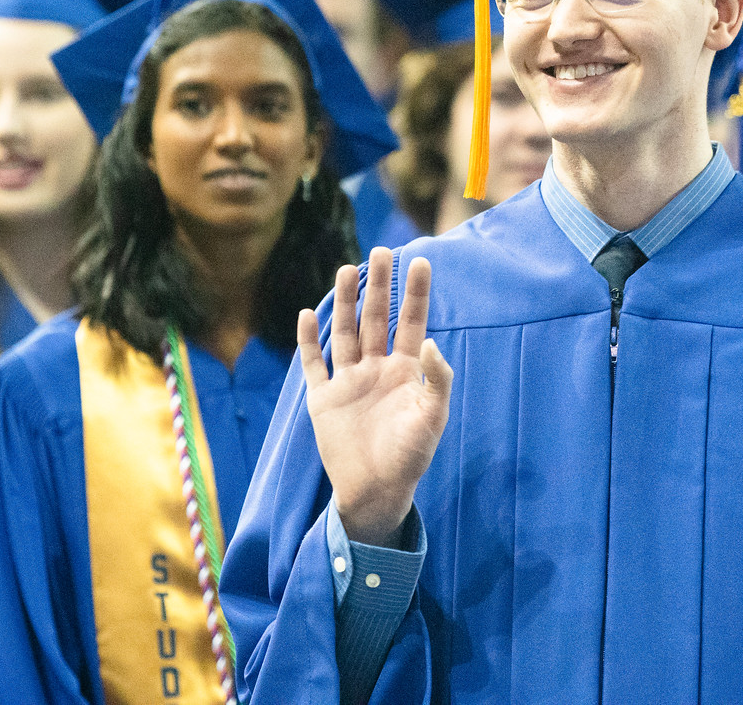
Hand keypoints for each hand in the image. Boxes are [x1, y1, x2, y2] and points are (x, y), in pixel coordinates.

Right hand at [298, 248, 451, 547]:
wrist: (376, 492)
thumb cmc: (410, 457)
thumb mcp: (433, 418)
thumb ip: (437, 379)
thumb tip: (432, 342)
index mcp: (405, 371)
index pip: (410, 322)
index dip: (415, 293)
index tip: (420, 260)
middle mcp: (376, 369)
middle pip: (375, 318)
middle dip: (379, 285)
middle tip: (381, 251)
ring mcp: (348, 381)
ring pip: (344, 332)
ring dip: (344, 302)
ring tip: (346, 270)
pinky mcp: (323, 399)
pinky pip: (314, 364)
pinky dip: (308, 341)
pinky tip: (306, 314)